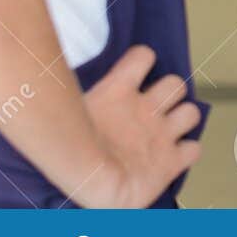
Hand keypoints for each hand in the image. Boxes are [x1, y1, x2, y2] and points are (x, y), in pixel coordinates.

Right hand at [74, 45, 201, 207]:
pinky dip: (188, 152)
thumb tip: (41, 79)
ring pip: (191, 112)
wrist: (89, 180)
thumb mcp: (61, 110)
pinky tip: (175, 157)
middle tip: (153, 111)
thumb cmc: (63, 147)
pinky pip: (195, 149)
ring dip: (183, 119)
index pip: (142, 56)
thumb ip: (65, 97)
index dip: (142, 62)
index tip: (135, 73)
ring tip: (168, 131)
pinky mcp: (171, 161)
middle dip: (169, 95)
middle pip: (176, 84)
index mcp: (115, 92)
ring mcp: (161, 133)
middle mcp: (145, 109)